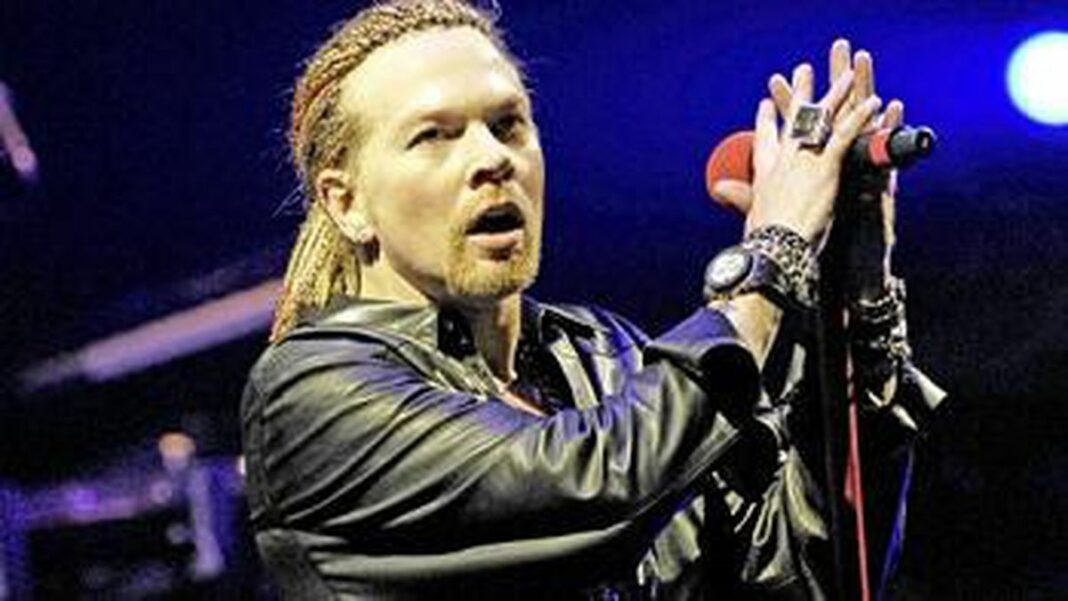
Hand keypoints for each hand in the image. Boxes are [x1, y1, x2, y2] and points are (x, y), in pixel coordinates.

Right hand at [714, 40, 902, 248]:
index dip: (766, 120)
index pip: (765, 138)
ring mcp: (805, 158)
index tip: (766, 104)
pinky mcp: (825, 165)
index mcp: (765, 171)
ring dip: (837, 93)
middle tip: (803, 70)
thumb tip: (718, 188)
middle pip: (794, 118)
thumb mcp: (749, 212)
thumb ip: (738, 196)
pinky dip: (860, 117)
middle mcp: (783, 158)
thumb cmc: (763, 235)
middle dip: (799, 92)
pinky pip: (845, 135)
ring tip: (848, 73)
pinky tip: (873, 101)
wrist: (777, 243)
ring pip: (822, 118)